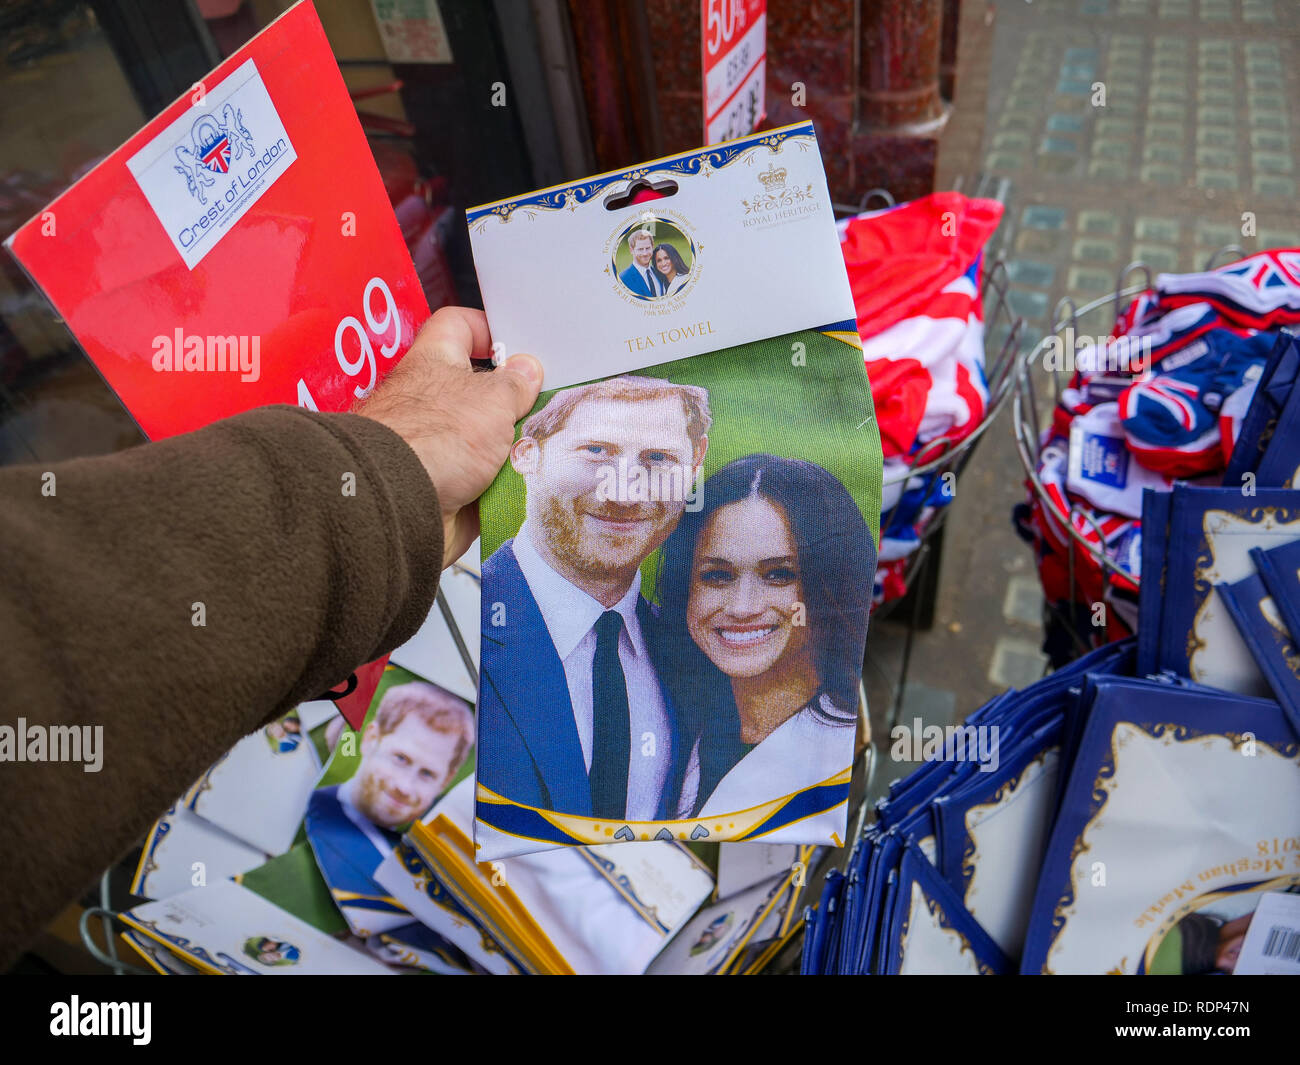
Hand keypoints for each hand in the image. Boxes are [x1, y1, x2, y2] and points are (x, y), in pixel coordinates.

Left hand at [356, 307, 542, 567]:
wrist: (400, 505)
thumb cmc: (434, 438)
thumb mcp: (492, 400)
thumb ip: (514, 384)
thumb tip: (527, 370)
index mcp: (434, 362)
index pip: (457, 326)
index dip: (487, 328)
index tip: (519, 345)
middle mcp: (430, 400)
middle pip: (478, 388)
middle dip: (512, 399)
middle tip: (542, 404)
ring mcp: (436, 444)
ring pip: (485, 436)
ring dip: (512, 443)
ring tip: (543, 445)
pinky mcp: (445, 482)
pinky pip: (484, 476)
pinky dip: (504, 480)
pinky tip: (529, 479)